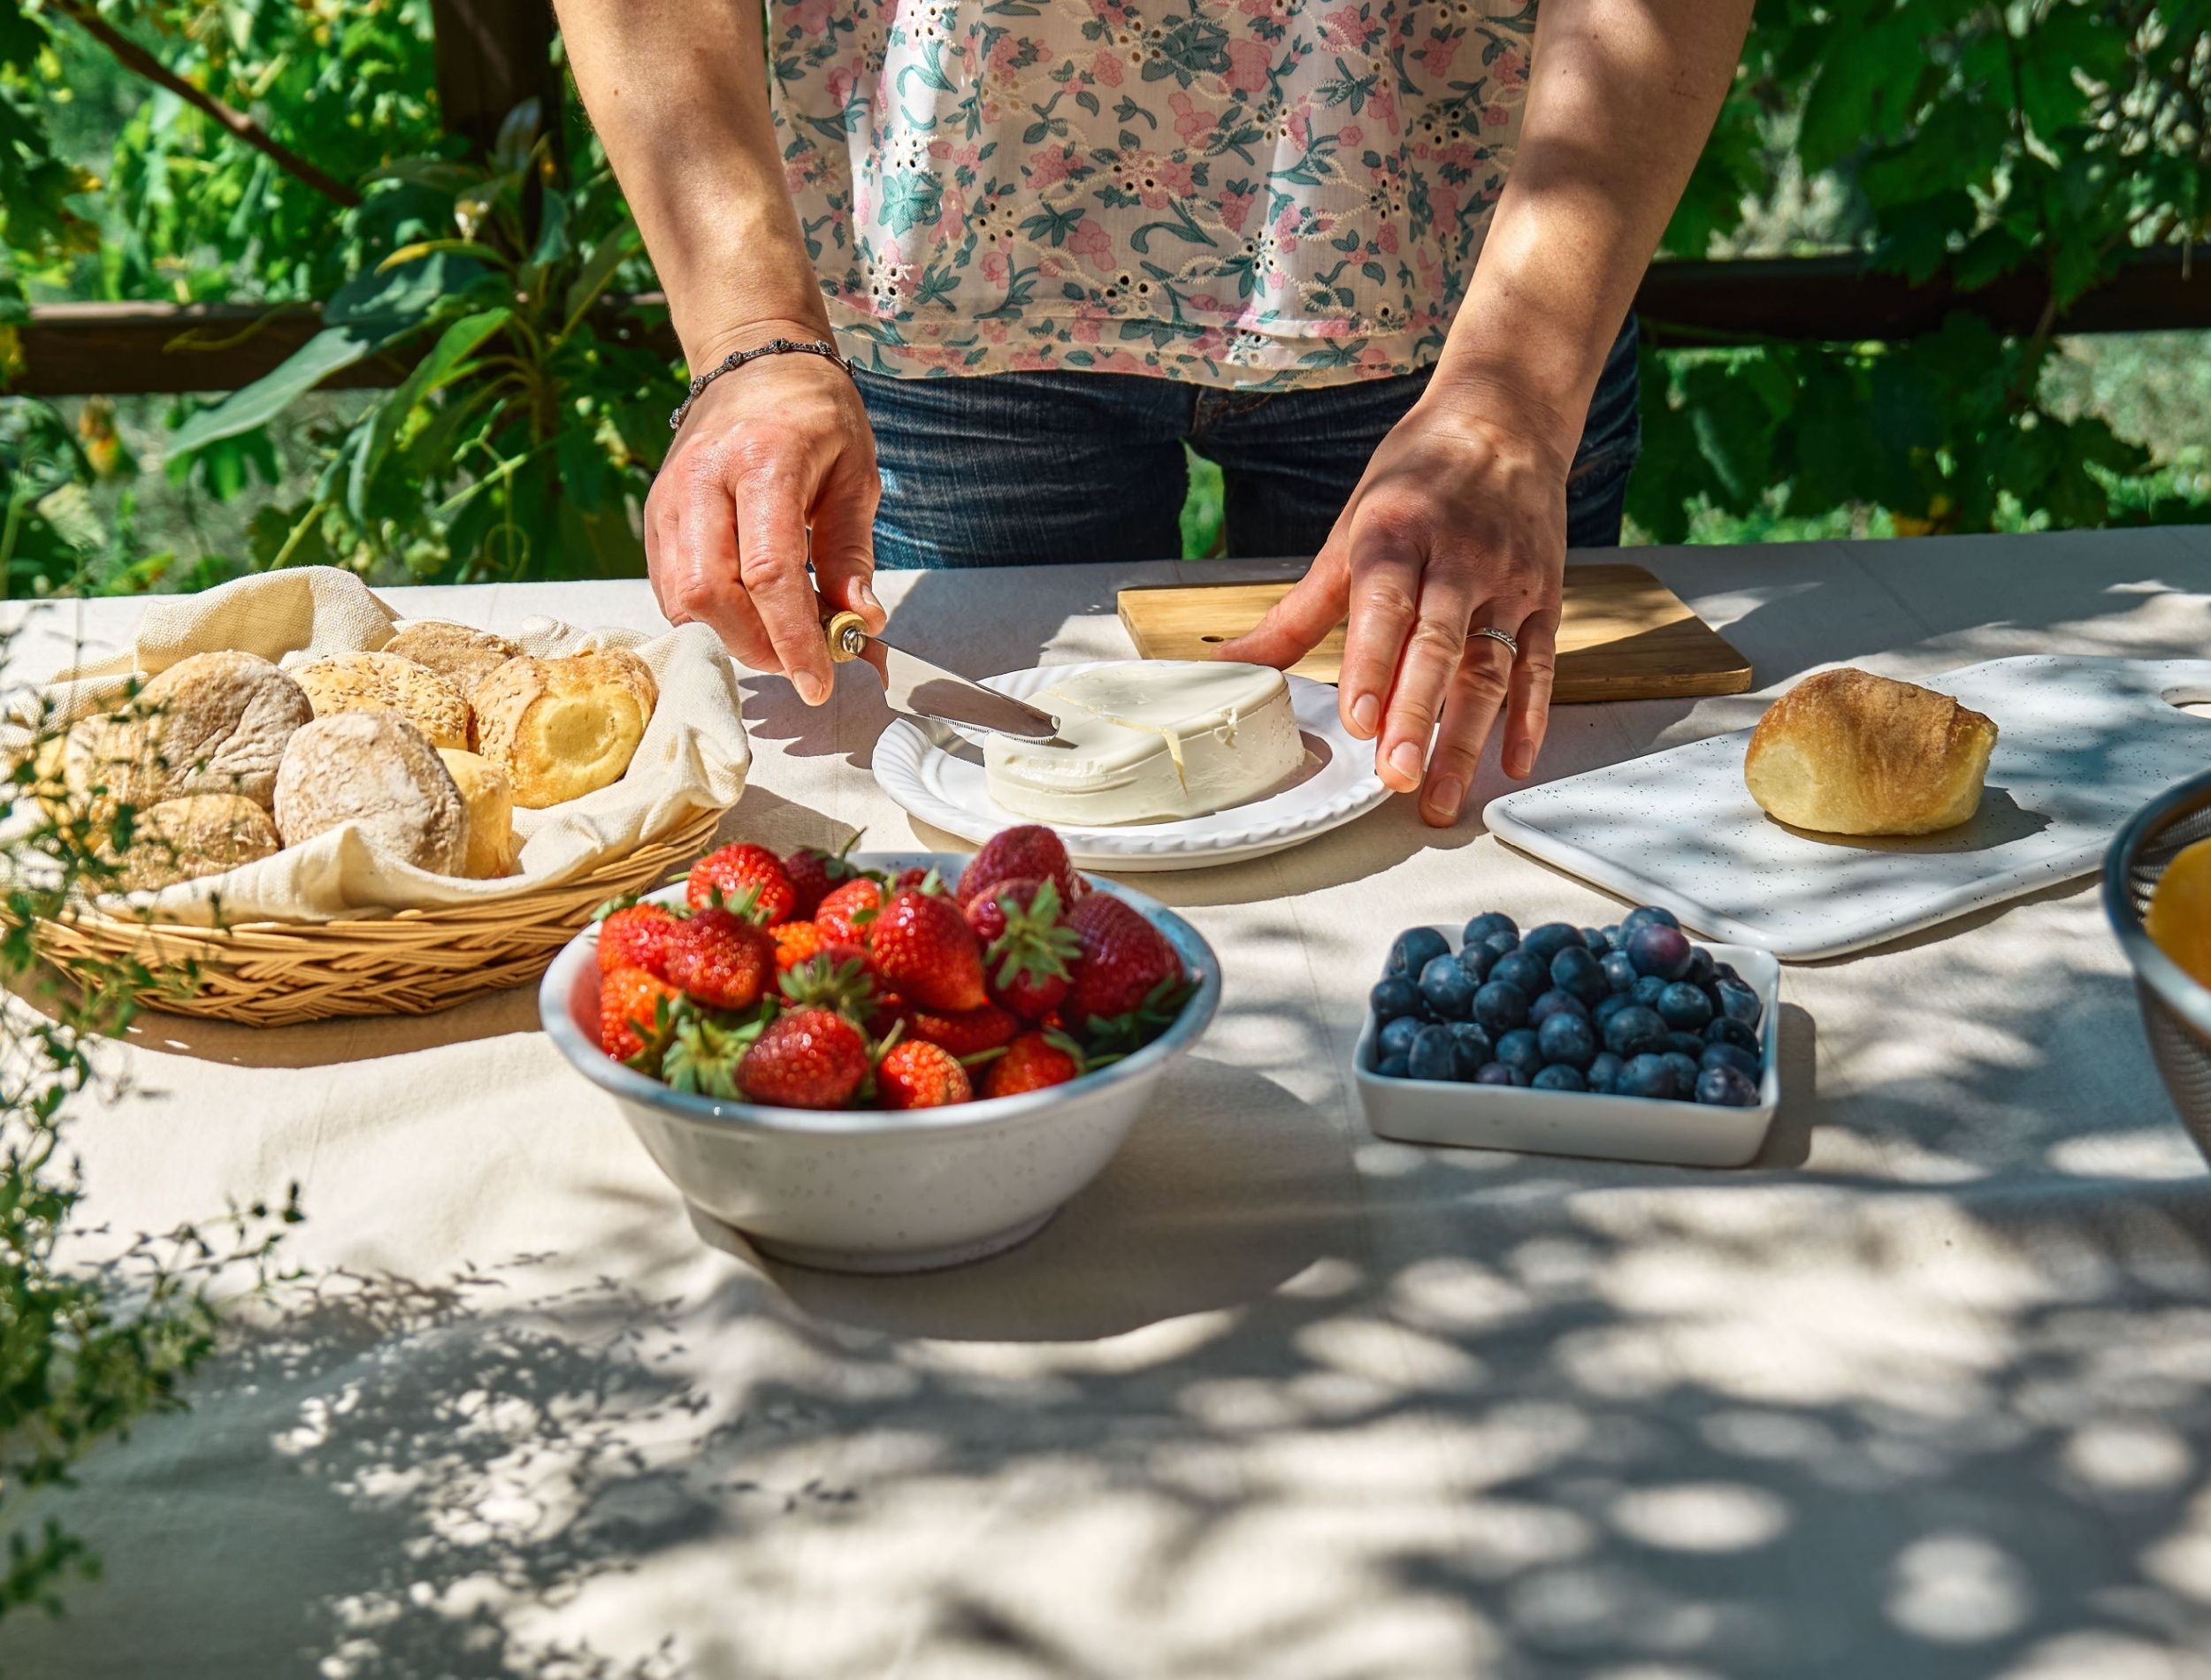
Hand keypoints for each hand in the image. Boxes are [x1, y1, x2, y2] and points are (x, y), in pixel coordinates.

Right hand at [646, 327, 885, 702]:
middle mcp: (701, 481)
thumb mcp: (855, 475)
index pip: (768, 573)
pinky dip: (710, 618)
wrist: (755, 363)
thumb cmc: (815, 416)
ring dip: (732, 637)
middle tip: (802, 661)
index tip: (819, 682)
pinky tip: (749, 616)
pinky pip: (671, 588)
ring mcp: (668, 499)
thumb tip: (860, 622)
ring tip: (780, 639)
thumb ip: (851, 552)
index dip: (792, 638)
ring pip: (681, 598)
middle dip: (756, 646)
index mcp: (761, 462)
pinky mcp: (655, 516)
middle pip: (708, 594)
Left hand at [1216, 389, 1573, 825]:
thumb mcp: (1350, 531)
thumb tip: (1231, 664)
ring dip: (1467, 738)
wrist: (1506, 419)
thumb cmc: (1417, 479)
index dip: (1372, 663)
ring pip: (1490, 666)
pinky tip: (1512, 763)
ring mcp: (1508, 579)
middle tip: (1396, 775)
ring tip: (1439, 795)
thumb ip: (1298, 611)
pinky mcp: (1547, 596)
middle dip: (1417, 713)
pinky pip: (1540, 664)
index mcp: (1398, 533)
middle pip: (1439, 644)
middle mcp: (1458, 557)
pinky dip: (1529, 717)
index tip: (1359, 720)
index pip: (1384, 605)